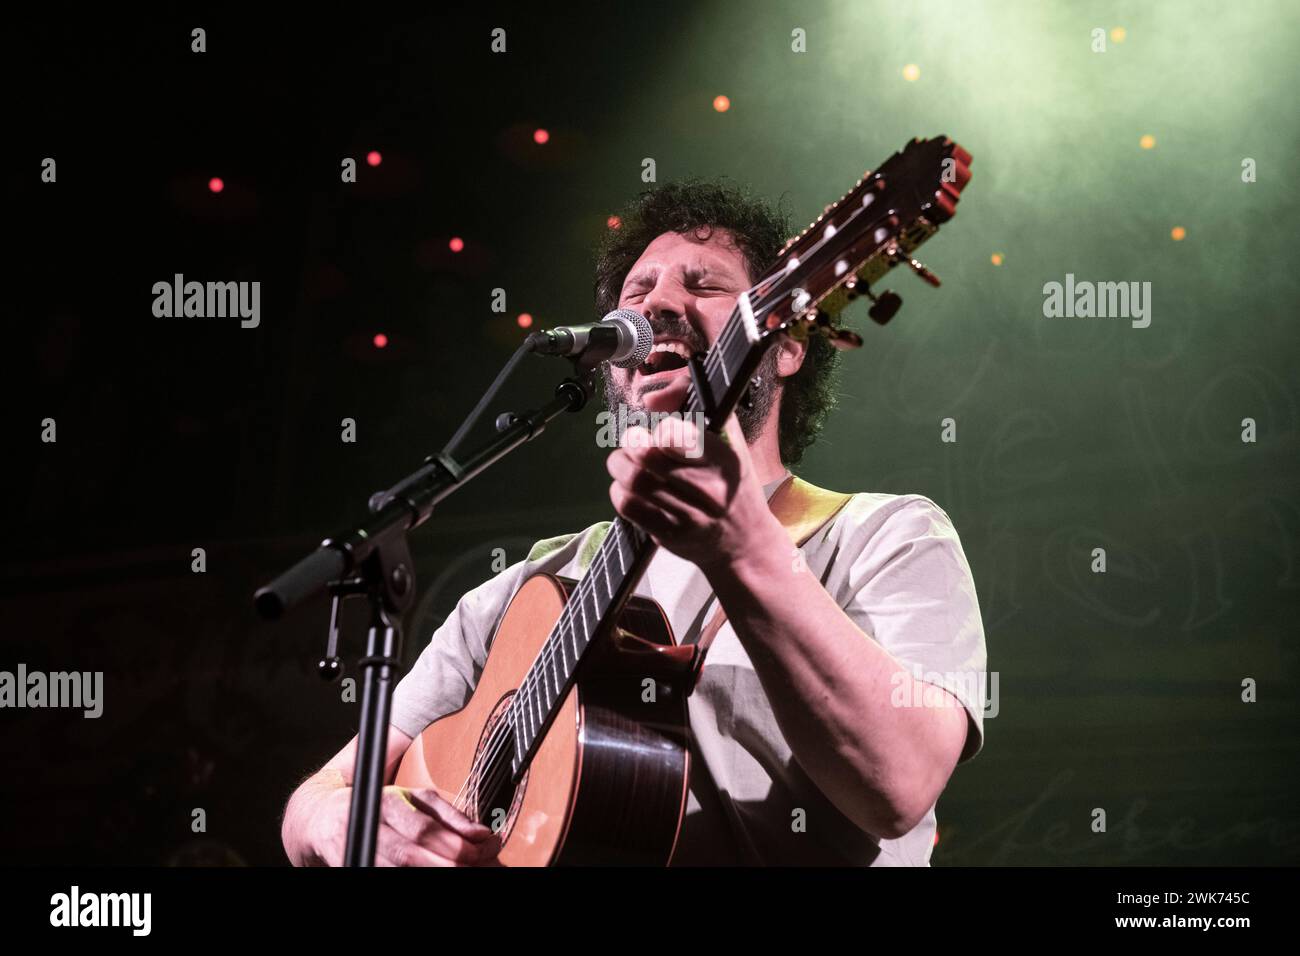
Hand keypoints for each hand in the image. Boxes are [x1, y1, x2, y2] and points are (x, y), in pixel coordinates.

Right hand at [306, 784, 501, 866]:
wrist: (320, 819)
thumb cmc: (377, 807)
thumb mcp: (413, 799)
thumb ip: (448, 815)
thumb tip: (481, 834)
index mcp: (385, 802)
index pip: (425, 829)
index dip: (459, 843)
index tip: (489, 846)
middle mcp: (368, 826)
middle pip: (412, 856)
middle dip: (452, 863)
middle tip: (481, 864)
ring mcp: (357, 849)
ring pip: (399, 872)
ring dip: (438, 873)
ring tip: (463, 871)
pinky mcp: (352, 863)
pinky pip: (386, 877)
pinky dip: (413, 878)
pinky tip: (436, 872)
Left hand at [605, 411, 784, 575]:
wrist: (745, 541)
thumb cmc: (730, 482)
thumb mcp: (728, 439)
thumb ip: (693, 406)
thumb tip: (651, 398)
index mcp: (724, 457)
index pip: (678, 435)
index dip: (659, 428)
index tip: (659, 430)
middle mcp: (709, 487)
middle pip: (646, 455)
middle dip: (631, 442)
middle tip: (634, 442)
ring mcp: (689, 514)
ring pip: (632, 480)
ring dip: (620, 465)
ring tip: (627, 463)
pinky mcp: (670, 534)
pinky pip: (628, 506)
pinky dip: (619, 491)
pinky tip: (630, 489)